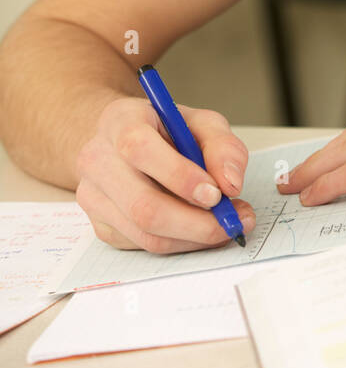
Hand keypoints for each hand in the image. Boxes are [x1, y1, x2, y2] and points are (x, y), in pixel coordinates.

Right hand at [75, 96, 256, 252]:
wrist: (126, 143)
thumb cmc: (166, 131)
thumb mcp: (201, 123)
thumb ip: (223, 146)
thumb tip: (230, 184)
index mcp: (120, 121)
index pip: (140, 149)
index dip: (180, 176)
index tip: (216, 193)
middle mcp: (98, 159)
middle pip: (143, 205)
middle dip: (196, 222)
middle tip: (231, 220)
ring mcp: (93, 196)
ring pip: (145, 233)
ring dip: (194, 237)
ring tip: (224, 224)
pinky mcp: (100, 226)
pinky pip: (144, 246)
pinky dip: (181, 243)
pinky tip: (200, 229)